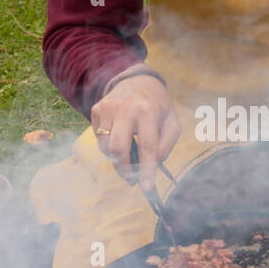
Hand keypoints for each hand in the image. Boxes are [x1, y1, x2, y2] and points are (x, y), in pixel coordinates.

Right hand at [91, 76, 179, 190]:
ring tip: (128, 154)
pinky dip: (108, 145)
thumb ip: (166, 145)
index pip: (147, 146)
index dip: (146, 169)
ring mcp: (107, 108)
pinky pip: (98, 138)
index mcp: (147, 111)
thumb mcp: (172, 122)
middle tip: (132, 178)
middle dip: (125, 169)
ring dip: (116, 158)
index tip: (147, 187)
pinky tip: (120, 137)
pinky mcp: (96, 110)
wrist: (137, 81)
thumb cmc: (158, 106)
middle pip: (118, 149)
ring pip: (105, 146)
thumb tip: (154, 164)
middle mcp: (125, 108)